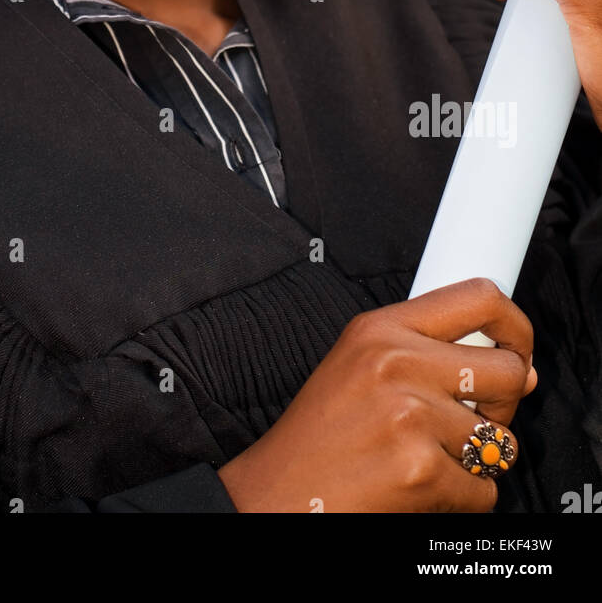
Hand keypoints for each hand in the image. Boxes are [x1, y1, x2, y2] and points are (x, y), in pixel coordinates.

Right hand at [216, 278, 535, 512]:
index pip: (478, 298)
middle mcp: (396, 362)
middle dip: (502, 405)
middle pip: (508, 370)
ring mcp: (410, 415)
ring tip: (426, 458)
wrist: (277, 496)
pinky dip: (461, 499)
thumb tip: (519, 369)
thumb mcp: (359, 366)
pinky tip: (418, 488)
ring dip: (475, 460)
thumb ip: (426, 353)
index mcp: (380, 329)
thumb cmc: (318, 438)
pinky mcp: (422, 468)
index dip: (515, 324)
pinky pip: (484, 488)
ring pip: (500, 440)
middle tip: (470, 419)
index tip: (518, 346)